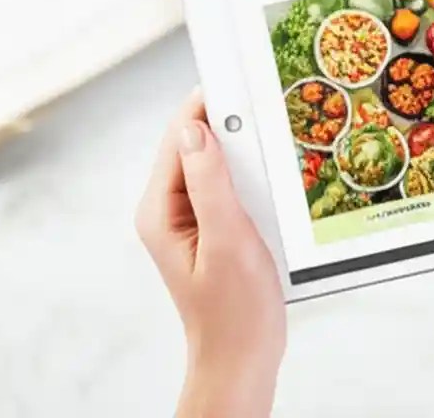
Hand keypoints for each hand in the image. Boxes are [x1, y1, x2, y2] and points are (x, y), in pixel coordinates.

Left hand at [136, 90, 285, 417]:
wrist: (243, 357)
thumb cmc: (235, 312)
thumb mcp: (228, 243)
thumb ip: (211, 185)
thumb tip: (195, 130)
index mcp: (160, 212)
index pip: (179, 140)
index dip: (206, 106)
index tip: (235, 77)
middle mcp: (169, 211)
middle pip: (194, 146)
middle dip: (227, 122)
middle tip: (263, 97)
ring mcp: (191, 219)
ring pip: (214, 164)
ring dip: (241, 146)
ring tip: (271, 125)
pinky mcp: (214, 227)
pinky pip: (228, 185)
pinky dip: (249, 171)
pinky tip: (273, 167)